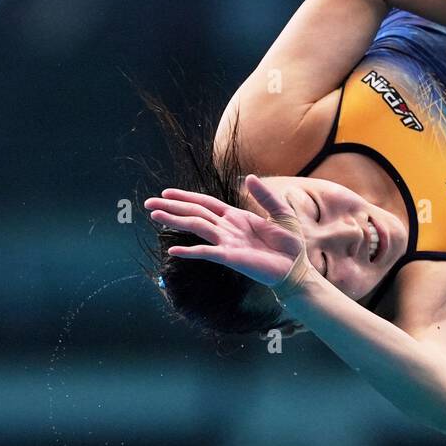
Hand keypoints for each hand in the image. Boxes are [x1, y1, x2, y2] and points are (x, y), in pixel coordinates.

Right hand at [144, 174, 318, 294]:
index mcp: (236, 217)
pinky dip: (190, 251)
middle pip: (195, 213)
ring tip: (155, 215)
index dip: (186, 197)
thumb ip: (265, 196)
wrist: (296, 268)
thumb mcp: (281, 213)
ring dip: (176, 221)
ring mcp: (227, 243)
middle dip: (172, 207)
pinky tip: (173, 251)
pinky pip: (207, 253)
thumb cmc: (289, 243)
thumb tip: (248, 177)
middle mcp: (227, 229)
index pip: (205, 203)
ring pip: (197, 228)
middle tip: (148, 204)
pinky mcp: (231, 258)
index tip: (166, 192)